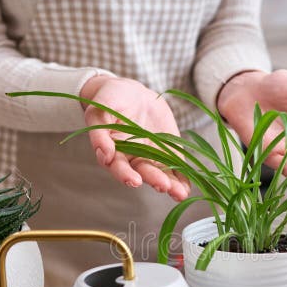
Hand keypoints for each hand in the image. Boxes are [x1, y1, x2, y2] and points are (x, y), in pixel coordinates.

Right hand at [79, 75, 189, 200]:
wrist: (132, 93)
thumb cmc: (110, 99)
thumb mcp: (100, 109)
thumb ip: (99, 132)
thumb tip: (104, 154)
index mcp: (114, 152)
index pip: (118, 167)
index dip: (125, 175)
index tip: (134, 180)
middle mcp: (133, 160)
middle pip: (142, 173)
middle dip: (153, 180)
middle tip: (163, 185)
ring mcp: (152, 157)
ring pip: (160, 175)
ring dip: (170, 186)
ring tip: (180, 194)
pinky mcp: (168, 152)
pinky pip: (176, 168)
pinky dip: (182, 179)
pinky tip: (187, 188)